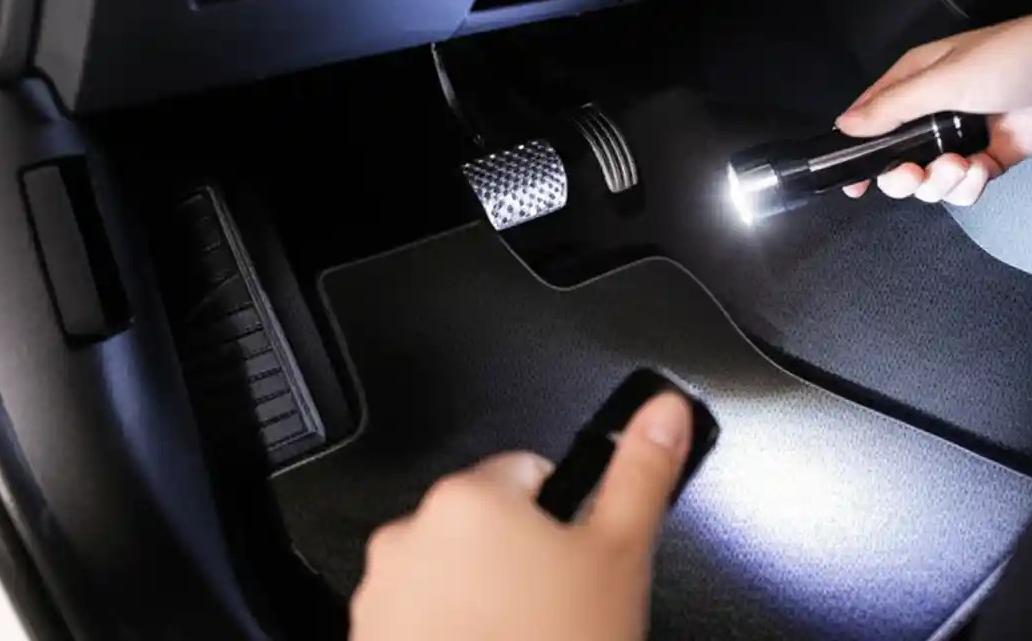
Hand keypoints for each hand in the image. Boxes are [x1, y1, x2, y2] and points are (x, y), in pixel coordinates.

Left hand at [350, 393, 692, 640]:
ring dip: (479, 596)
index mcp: (470, 499)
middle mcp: (410, 534)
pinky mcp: (368, 636)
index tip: (572, 560)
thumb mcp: (619, 557)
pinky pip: (416, 618)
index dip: (563, 519)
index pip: (529, 472)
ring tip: (519, 637)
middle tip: (554, 610)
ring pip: (449, 572)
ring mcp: (381, 591)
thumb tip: (663, 411)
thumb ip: (641, 473)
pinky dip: (444, 632)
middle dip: (520, 559)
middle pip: (486, 524)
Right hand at [838, 0, 1031, 205]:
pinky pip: (964, 187)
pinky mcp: (989, 156)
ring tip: (962, 164)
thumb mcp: (943, 79)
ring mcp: (960, 137)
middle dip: (901, 177)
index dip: (855, 153)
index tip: (852, 183)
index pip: (868, 122)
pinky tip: (982, 167)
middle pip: (895, 161)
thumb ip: (892, 108)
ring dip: (941, 182)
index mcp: (913, 84)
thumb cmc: (1015, 55)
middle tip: (914, 172)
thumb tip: (845, 125)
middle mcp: (932, 113)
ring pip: (929, 180)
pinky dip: (969, 186)